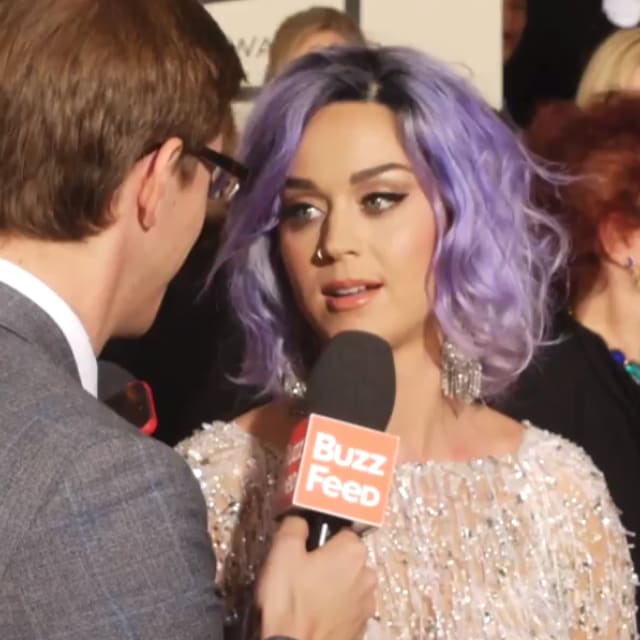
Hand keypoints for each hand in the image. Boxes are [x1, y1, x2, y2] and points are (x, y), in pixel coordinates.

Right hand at [257, 516, 375, 639]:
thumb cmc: (290, 603)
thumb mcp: (282, 552)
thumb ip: (294, 526)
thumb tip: (300, 520)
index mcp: (352, 551)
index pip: (339, 530)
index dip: (318, 538)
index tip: (303, 548)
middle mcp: (367, 575)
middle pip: (345, 557)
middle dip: (327, 561)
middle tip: (301, 572)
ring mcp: (367, 604)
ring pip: (348, 583)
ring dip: (332, 586)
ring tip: (305, 596)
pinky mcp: (361, 628)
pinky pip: (347, 608)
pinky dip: (334, 608)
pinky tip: (314, 614)